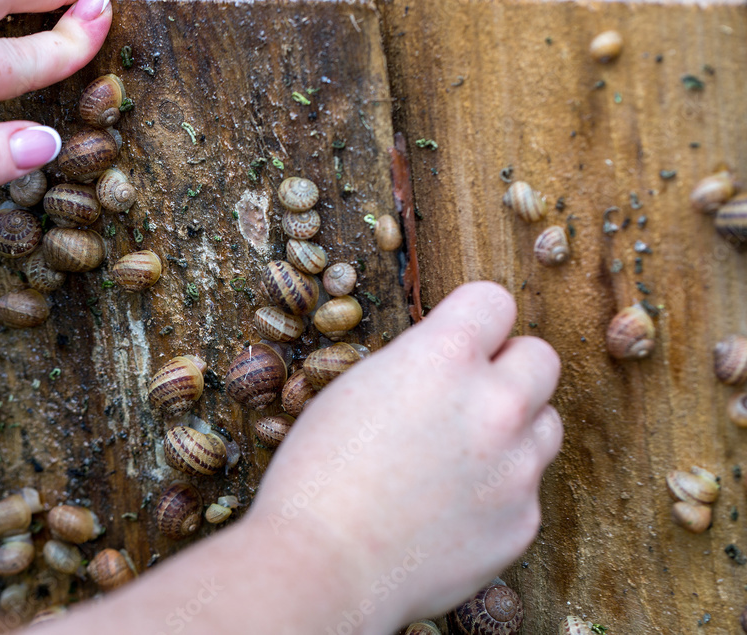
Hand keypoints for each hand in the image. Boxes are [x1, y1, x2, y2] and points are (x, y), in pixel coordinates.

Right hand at [248, 281, 562, 628]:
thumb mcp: (357, 388)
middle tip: (468, 395)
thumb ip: (419, 366)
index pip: (495, 301)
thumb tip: (449, 366)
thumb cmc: (320, 475)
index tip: (463, 338)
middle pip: (540, 358)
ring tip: (459, 456)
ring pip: (545, 424)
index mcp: (445, 357)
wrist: (325, 564)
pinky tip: (449, 508)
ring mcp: (517, 467)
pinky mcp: (523, 521)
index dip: (475, 320)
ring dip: (514, 429)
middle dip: (508, 368)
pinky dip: (498, 492)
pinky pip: (527, 489)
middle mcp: (495, 404)